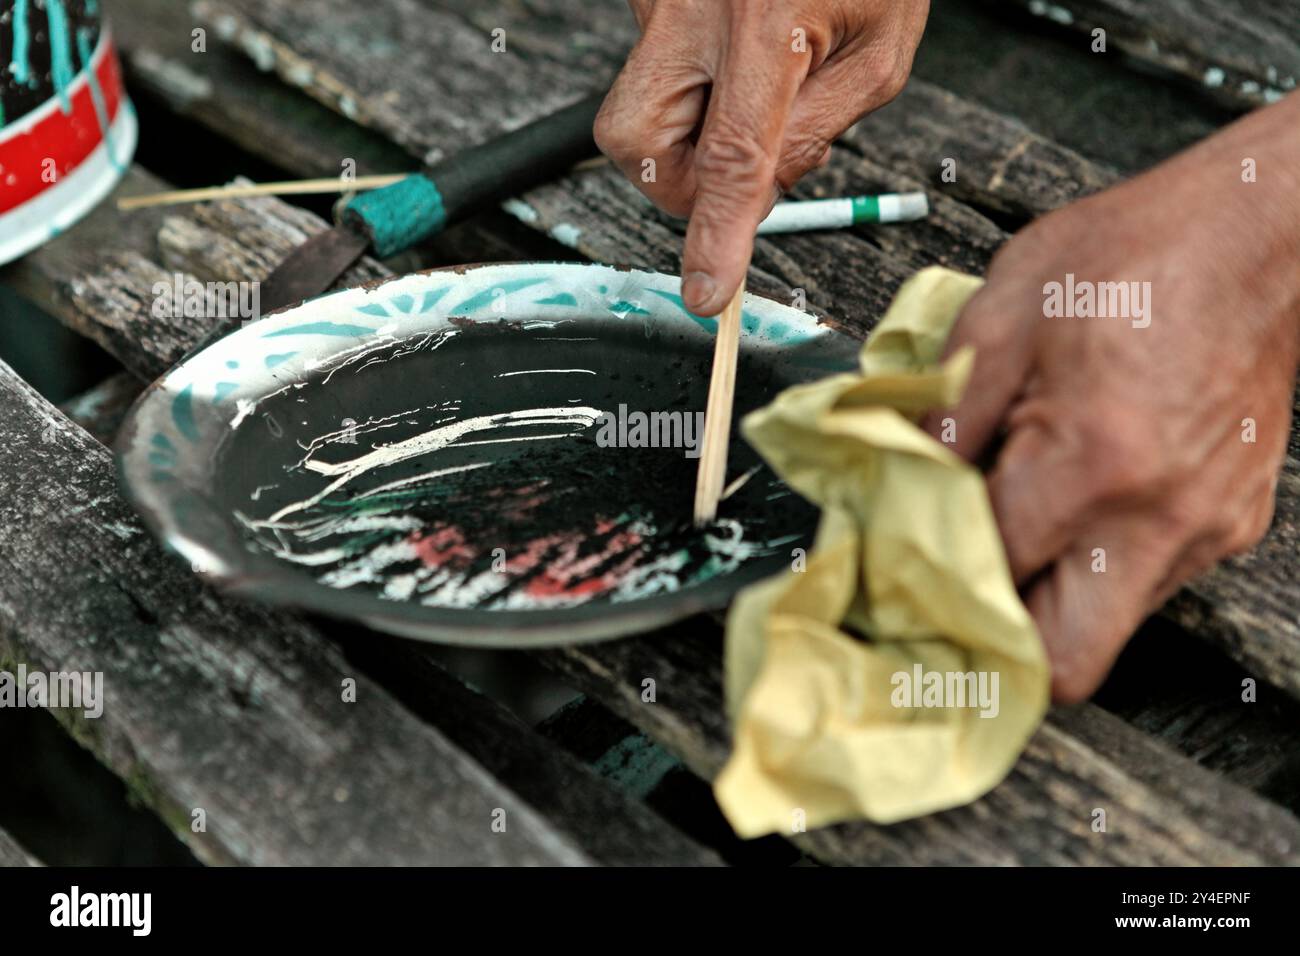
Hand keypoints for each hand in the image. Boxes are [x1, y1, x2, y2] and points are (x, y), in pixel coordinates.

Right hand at [596, 0, 929, 314]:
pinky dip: (690, 96)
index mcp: (766, 17)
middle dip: (681, 180)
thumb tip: (755, 198)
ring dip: (687, 139)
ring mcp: (657, 0)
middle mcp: (690, 7)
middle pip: (635, 142)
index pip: (730, 156)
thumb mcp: (878, 54)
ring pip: (634, 117)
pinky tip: (737, 66)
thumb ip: (813, 135)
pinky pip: (651, 78)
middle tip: (738, 164)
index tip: (706, 290)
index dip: (715, 235)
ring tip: (749, 100)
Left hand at [926, 94, 1299, 701]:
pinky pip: (1147, 580)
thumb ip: (943, 409)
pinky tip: (1071, 501)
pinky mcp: (1231, 521)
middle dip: (1000, 640)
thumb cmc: (1138, 256)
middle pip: (1066, 662)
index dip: (933, 576)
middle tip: (958, 586)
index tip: (904, 561)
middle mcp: (1159, 516)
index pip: (990, 580)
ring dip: (1049, 599)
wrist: (1261, 232)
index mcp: (1093, 463)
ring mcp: (1206, 527)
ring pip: (1109, 629)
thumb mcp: (1004, 313)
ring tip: (1012, 528)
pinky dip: (1096, 562)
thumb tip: (898, 473)